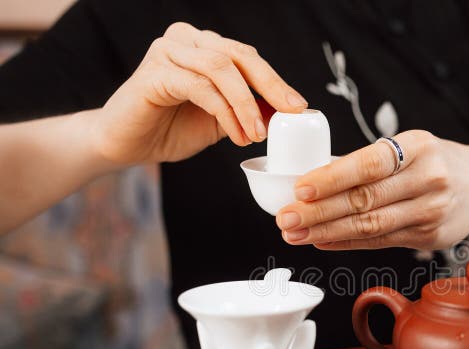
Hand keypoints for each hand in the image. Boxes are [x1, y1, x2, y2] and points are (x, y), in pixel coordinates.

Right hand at [90, 22, 306, 164]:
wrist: (128, 145)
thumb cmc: (172, 129)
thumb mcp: (222, 121)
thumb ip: (249, 111)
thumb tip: (286, 111)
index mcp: (204, 47)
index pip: (247, 57)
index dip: (276, 81)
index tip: (298, 107)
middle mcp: (186, 40)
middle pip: (239, 55)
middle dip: (270, 86)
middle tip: (290, 113)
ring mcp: (167, 51)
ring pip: (222, 69)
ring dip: (246, 105)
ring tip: (256, 135)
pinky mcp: (153, 72)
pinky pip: (200, 87)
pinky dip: (225, 112)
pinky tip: (236, 135)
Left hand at [275, 130, 468, 249]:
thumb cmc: (434, 162)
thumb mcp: (411, 146)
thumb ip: (371, 161)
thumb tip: (314, 179)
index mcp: (419, 147)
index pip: (370, 164)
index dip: (332, 178)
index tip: (300, 187)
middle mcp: (428, 180)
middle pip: (365, 199)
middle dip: (319, 210)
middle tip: (286, 217)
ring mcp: (430, 212)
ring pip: (370, 225)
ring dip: (326, 231)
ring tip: (295, 232)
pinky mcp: (428, 237)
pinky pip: (379, 241)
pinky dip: (346, 242)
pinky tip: (322, 240)